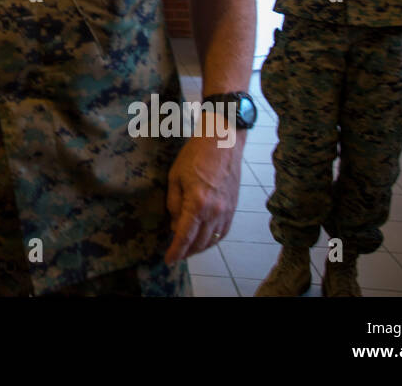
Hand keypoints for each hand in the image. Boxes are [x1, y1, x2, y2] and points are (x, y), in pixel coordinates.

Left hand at [164, 135, 242, 263]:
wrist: (222, 142)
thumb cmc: (195, 155)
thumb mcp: (174, 177)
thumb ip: (173, 204)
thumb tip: (175, 225)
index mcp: (197, 203)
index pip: (185, 236)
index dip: (176, 251)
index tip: (168, 260)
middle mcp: (214, 211)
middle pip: (200, 242)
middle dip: (187, 252)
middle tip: (176, 254)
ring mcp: (226, 210)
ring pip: (213, 239)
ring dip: (200, 248)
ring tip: (188, 249)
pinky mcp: (233, 207)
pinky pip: (223, 231)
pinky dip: (213, 239)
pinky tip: (205, 239)